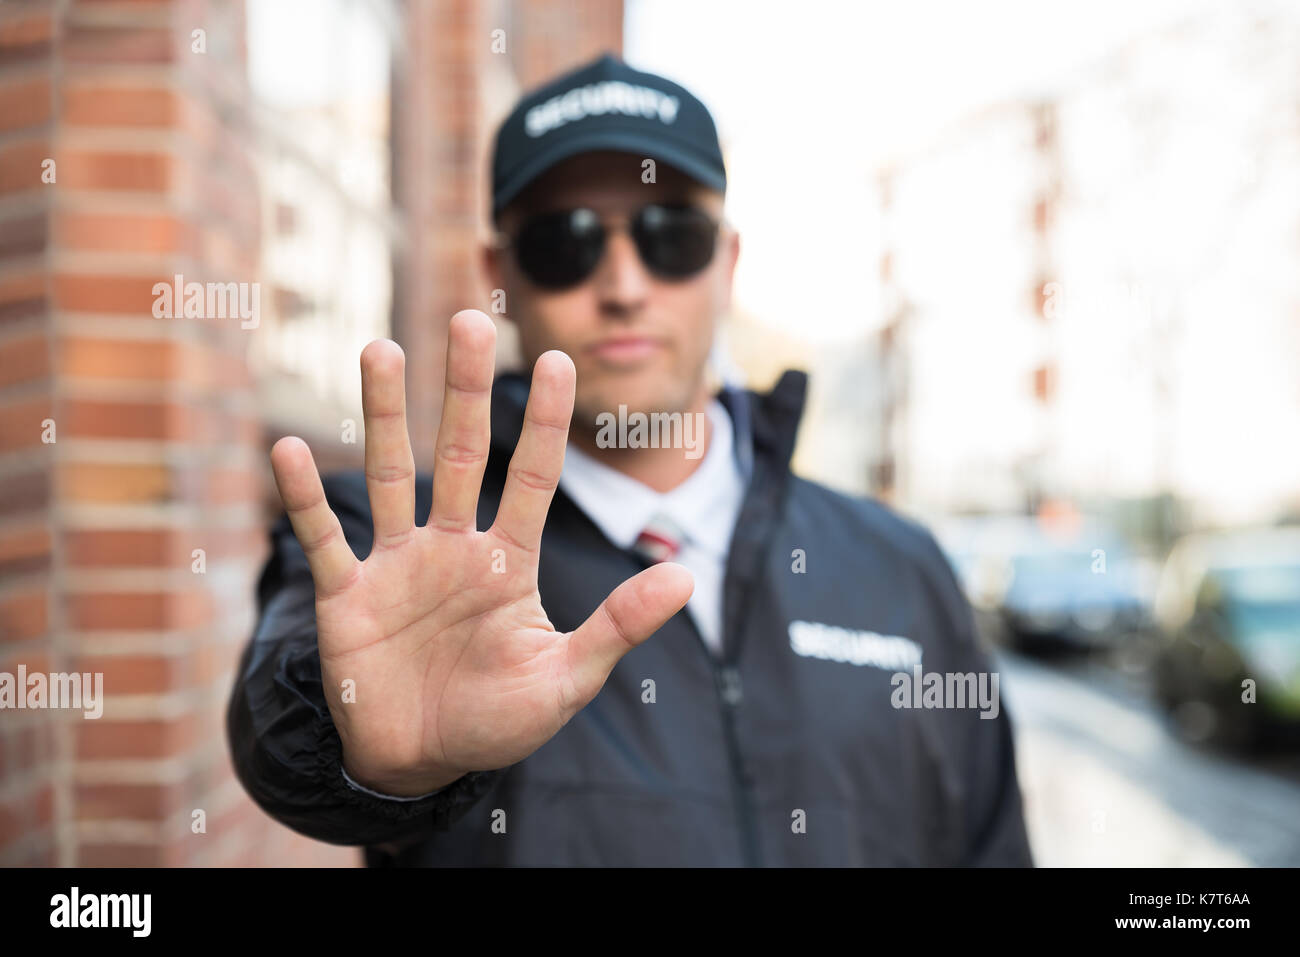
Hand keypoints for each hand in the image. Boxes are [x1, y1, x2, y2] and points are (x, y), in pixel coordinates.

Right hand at [269, 310, 693, 795]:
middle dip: (465, 389)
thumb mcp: (564, 679)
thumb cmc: (496, 720)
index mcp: (509, 561)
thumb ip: (617, 627)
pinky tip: (289, 449)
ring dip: (385, 416)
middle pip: (462, 453)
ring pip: (390, 475)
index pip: (533, 477)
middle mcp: (452, 547)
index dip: (547, 422)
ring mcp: (397, 565)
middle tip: (470, 319)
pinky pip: (322, 539)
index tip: (560, 361)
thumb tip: (685, 577)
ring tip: (381, 349)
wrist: (419, 766)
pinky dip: (305, 499)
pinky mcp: (346, 596)